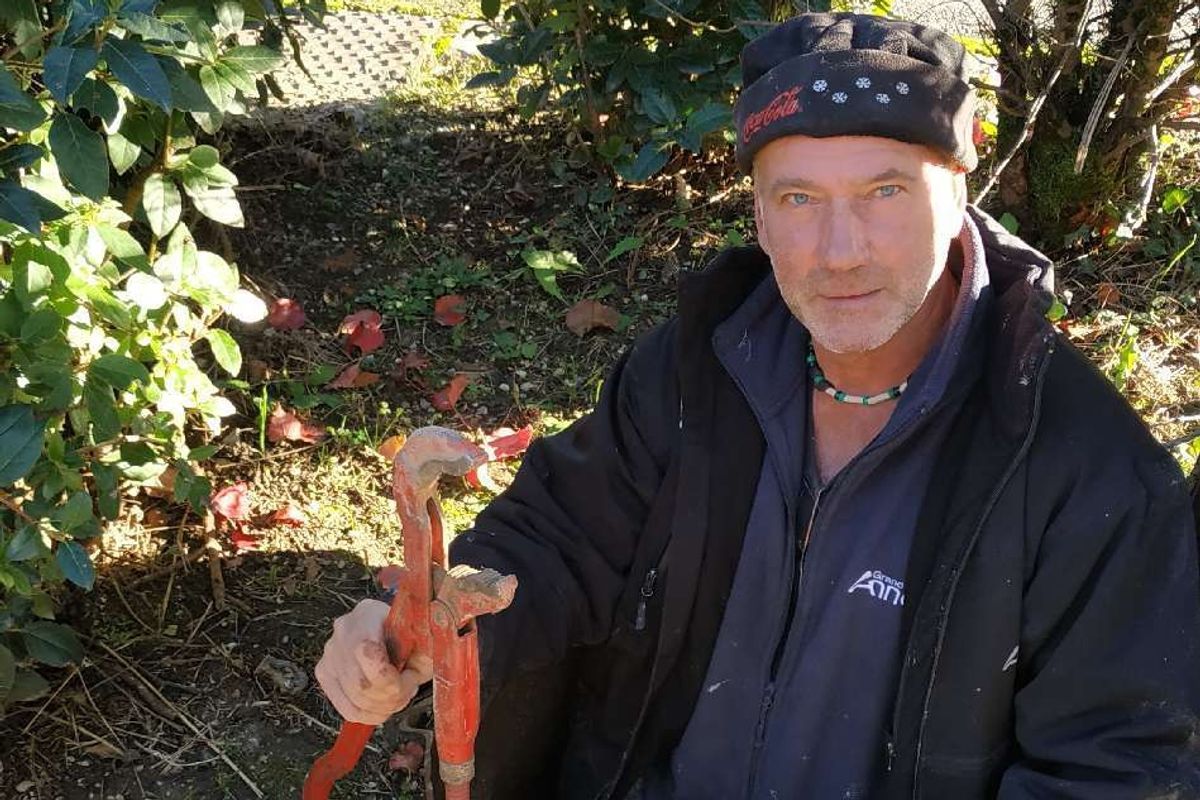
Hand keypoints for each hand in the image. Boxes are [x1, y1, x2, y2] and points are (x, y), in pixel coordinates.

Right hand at [315, 598, 433, 724]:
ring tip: (399, 693)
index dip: (390, 677)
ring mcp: (330, 654)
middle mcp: (343, 632)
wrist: (393, 632)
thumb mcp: (426, 640)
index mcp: (368, 614)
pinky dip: (371, 715)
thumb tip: (419, 665)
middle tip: (409, 688)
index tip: (410, 679)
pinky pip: (349, 710)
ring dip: (385, 706)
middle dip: (392, 695)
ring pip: (356, 701)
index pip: (367, 652)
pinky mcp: (325, 675)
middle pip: (361, 684)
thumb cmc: (409, 635)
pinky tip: (385, 704)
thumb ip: (424, 653)